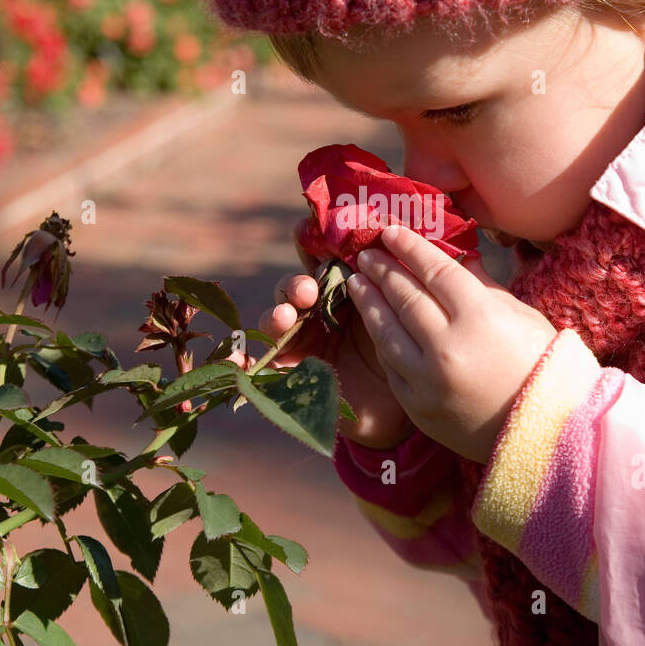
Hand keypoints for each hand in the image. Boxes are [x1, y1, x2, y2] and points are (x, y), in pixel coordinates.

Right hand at [229, 218, 415, 450]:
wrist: (403, 412)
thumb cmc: (408, 356)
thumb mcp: (405, 317)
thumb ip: (398, 282)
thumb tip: (407, 235)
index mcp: (347, 290)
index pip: (323, 261)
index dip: (312, 247)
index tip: (307, 233)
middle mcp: (320, 312)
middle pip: (295, 288)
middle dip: (296, 285)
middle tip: (308, 290)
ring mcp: (302, 342)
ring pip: (277, 318)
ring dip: (276, 314)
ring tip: (285, 318)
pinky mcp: (290, 373)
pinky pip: (260, 365)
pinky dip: (241, 360)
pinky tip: (236, 362)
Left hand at [344, 225, 557, 464]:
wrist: (545, 432)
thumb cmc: (541, 366)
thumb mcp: (521, 316)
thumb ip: (483, 285)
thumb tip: (456, 257)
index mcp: (479, 317)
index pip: (435, 270)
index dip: (410, 247)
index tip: (390, 232)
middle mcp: (447, 346)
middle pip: (405, 297)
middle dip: (383, 271)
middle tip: (366, 254)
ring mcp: (428, 380)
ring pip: (387, 332)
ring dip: (369, 303)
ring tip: (357, 283)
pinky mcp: (418, 407)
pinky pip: (392, 367)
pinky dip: (381, 342)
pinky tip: (375, 325)